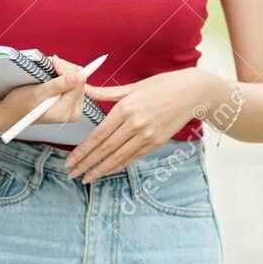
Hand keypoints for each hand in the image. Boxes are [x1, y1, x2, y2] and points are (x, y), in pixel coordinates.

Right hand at [0, 55, 86, 133]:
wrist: (12, 113)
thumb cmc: (20, 105)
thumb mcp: (36, 94)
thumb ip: (57, 86)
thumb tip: (77, 76)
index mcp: (67, 111)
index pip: (78, 82)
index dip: (66, 69)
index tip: (54, 62)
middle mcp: (74, 111)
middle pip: (79, 80)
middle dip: (64, 69)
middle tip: (49, 64)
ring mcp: (73, 107)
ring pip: (76, 79)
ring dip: (62, 71)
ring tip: (47, 70)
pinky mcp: (70, 101)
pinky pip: (72, 82)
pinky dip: (62, 75)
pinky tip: (51, 76)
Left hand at [67, 68, 211, 182]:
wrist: (192, 92)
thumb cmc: (162, 85)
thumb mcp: (133, 86)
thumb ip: (107, 92)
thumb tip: (85, 88)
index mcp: (125, 108)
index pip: (98, 135)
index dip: (83, 150)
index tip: (70, 160)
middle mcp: (135, 124)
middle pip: (105, 149)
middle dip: (86, 164)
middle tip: (71, 174)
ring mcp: (147, 135)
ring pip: (118, 157)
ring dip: (100, 170)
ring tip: (86, 178)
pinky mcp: (156, 142)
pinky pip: (133, 157)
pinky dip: (118, 166)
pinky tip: (107, 171)